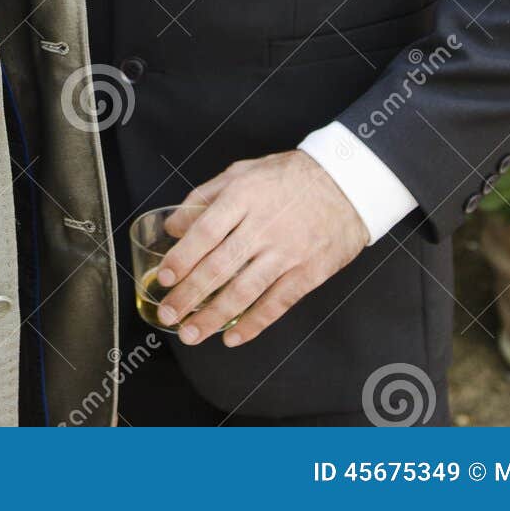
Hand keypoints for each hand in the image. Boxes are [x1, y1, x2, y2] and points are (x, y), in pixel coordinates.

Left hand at [150, 150, 367, 347]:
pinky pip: (276, 304)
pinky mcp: (307, 273)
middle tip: (168, 313)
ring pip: (243, 291)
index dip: (182, 258)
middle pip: (219, 266)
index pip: (205, 232)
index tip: (164, 277)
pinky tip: (233, 337)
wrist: (345, 184)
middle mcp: (262, 226)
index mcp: (242, 197)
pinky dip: (253, 324)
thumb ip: (204, 196)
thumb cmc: (287, 177)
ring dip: (213, 317)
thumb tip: (173, 226)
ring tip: (190, 334)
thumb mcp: (241, 172)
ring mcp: (286, 252)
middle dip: (189, 295)